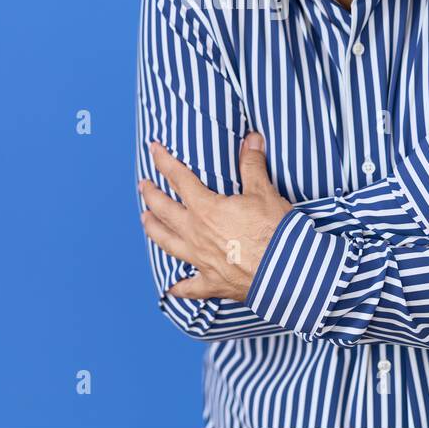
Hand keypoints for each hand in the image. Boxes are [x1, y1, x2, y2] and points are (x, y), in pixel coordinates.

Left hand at [140, 132, 291, 302]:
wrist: (285, 272)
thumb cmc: (274, 231)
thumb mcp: (264, 191)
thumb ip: (252, 165)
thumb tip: (251, 139)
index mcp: (206, 209)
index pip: (179, 179)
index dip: (164, 162)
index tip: (154, 149)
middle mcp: (196, 234)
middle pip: (164, 211)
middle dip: (151, 195)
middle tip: (143, 185)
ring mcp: (201, 261)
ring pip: (167, 244)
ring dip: (154, 230)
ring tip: (144, 220)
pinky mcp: (212, 284)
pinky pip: (190, 288)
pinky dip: (179, 288)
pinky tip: (171, 287)